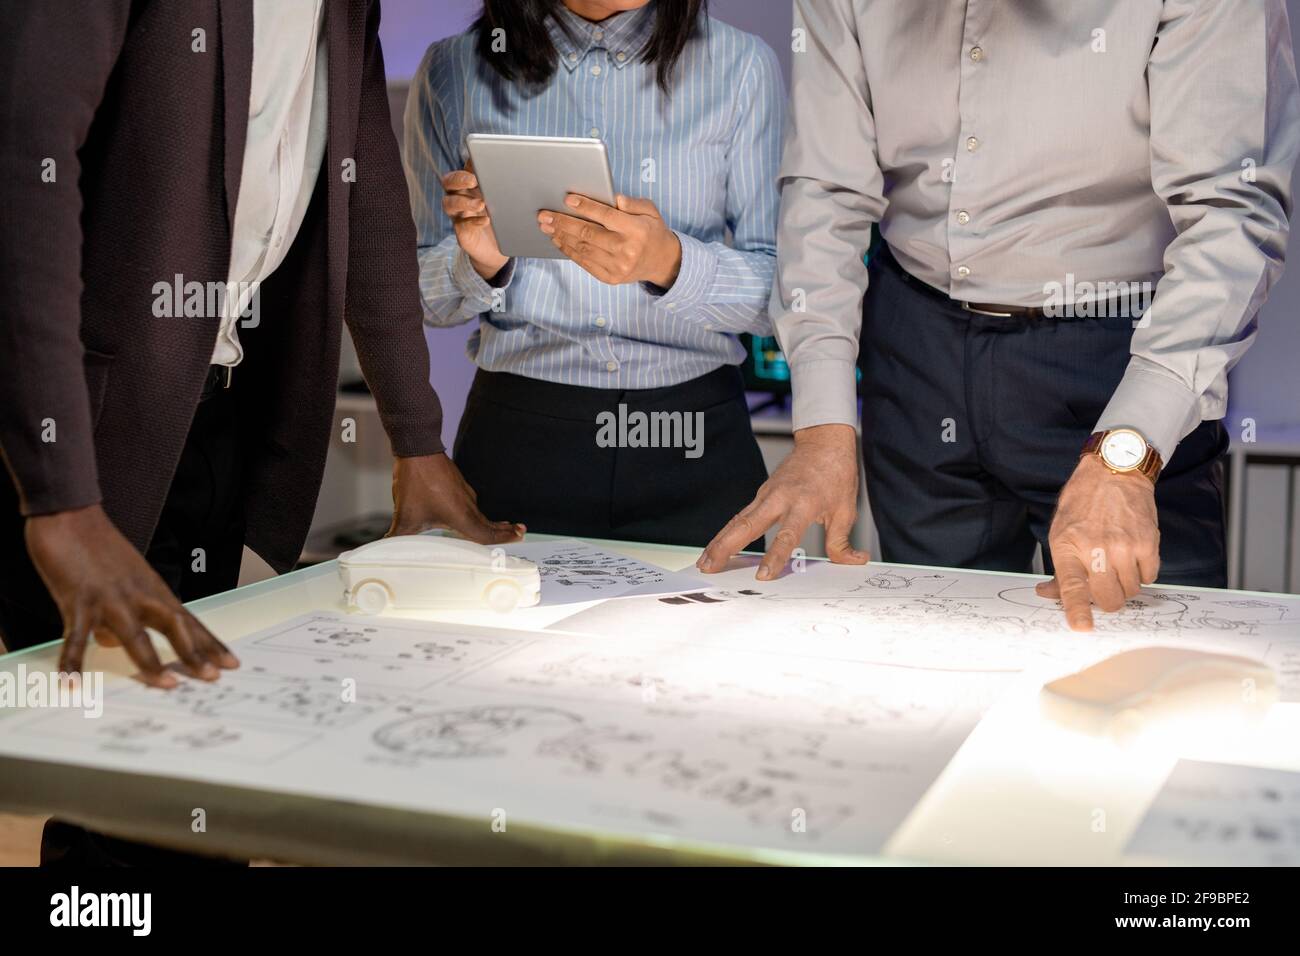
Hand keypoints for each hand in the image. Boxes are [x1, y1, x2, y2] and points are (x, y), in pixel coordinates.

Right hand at [24, 505, 238, 687]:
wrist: (70, 514)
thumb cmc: (98, 548)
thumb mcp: (126, 579)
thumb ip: (128, 610)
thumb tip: (114, 644)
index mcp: (153, 591)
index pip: (189, 621)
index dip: (210, 644)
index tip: (231, 664)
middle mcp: (138, 595)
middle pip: (174, 626)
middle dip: (194, 653)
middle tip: (212, 677)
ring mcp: (110, 598)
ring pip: (136, 634)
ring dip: (151, 661)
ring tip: (167, 685)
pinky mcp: (78, 599)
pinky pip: (75, 636)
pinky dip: (73, 661)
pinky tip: (73, 683)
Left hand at [388, 453, 524, 544]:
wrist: (418, 448)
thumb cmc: (416, 480)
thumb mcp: (405, 514)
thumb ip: (398, 535)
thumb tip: (385, 548)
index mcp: (461, 516)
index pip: (486, 534)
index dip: (503, 538)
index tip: (519, 537)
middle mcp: (467, 505)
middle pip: (489, 524)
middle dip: (504, 530)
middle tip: (519, 532)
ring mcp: (464, 493)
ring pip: (481, 514)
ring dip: (492, 522)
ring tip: (501, 526)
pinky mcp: (458, 485)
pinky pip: (472, 504)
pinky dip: (478, 513)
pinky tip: (471, 514)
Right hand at [441, 164, 508, 280]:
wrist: (501, 247)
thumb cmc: (504, 217)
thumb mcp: (507, 199)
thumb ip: (507, 185)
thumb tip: (520, 169)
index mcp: (470, 184)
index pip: (464, 168)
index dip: (468, 163)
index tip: (477, 162)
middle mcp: (460, 196)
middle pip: (448, 182)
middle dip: (459, 179)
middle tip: (473, 180)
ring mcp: (459, 214)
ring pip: (449, 203)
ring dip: (464, 202)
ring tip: (481, 203)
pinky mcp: (461, 231)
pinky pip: (461, 224)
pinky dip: (472, 222)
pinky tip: (485, 221)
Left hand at [539, 194, 681, 287]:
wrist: (662, 262)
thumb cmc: (651, 231)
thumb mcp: (650, 211)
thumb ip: (633, 203)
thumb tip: (614, 198)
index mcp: (637, 230)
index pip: (606, 216)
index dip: (586, 207)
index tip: (567, 199)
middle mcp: (626, 250)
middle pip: (588, 234)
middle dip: (563, 222)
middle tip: (544, 214)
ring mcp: (617, 266)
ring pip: (583, 249)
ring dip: (561, 236)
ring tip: (546, 225)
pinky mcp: (610, 278)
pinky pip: (584, 263)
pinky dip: (569, 251)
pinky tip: (558, 240)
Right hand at [697, 424, 867, 579]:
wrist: (824, 442)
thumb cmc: (835, 473)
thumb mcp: (846, 509)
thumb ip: (842, 541)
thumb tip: (853, 561)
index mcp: (804, 503)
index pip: (786, 535)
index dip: (775, 556)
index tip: (763, 575)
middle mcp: (780, 498)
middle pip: (747, 525)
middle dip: (726, 547)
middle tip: (711, 567)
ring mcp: (767, 494)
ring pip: (738, 520)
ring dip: (720, 541)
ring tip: (705, 562)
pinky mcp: (761, 494)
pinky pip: (741, 515)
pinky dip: (727, 532)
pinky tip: (716, 546)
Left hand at [1036, 454, 1159, 630]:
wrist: (1114, 472)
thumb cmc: (1083, 504)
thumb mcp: (1060, 533)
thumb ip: (1060, 569)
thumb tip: (1048, 594)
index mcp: (1068, 547)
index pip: (1072, 587)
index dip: (1078, 610)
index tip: (1082, 628)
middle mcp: (1096, 549)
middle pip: (1108, 599)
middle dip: (1107, 599)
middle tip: (1104, 584)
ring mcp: (1124, 547)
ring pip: (1131, 591)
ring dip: (1125, 584)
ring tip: (1117, 561)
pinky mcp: (1148, 542)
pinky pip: (1150, 576)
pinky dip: (1142, 572)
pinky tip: (1133, 554)